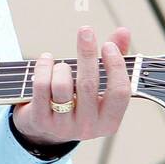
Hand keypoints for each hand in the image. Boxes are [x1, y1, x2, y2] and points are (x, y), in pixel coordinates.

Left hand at [12, 25, 131, 145]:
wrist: (45, 131)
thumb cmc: (79, 103)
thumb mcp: (100, 88)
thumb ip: (115, 60)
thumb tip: (124, 31)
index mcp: (109, 122)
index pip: (121, 92)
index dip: (116, 66)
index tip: (108, 44)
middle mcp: (88, 127)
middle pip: (88, 85)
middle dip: (87, 53)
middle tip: (85, 31)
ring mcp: (62, 126)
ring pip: (62, 86)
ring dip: (61, 67)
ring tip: (61, 65)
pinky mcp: (40, 120)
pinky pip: (41, 86)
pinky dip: (43, 66)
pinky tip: (46, 60)